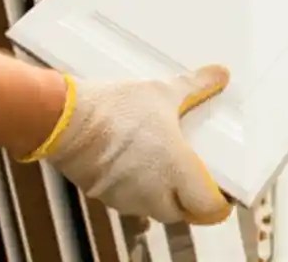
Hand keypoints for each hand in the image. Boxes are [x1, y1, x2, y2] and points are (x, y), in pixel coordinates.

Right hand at [23, 66, 233, 224]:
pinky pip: (130, 202)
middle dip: (191, 200)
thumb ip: (196, 86)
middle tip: (196, 178)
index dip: (218, 202)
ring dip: (163, 196)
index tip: (222, 191)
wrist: (65, 119)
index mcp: (177, 171)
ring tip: (166, 169)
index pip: (208, 207)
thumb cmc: (117, 109)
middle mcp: (155, 192)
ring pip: (155, 210)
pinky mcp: (104, 196)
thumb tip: (221, 74)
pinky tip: (137, 168)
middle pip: (183, 212)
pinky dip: (138, 191)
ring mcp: (127, 198)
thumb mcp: (163, 92)